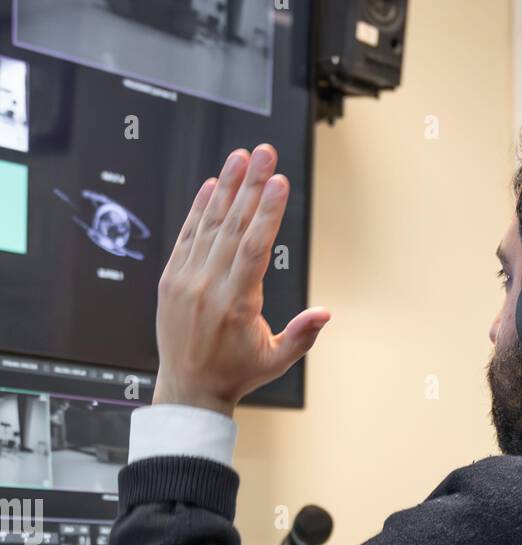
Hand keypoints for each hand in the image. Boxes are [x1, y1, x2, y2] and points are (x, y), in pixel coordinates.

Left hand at [153, 144, 329, 415]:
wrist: (188, 389)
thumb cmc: (236, 373)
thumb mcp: (276, 360)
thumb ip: (302, 336)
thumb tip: (324, 313)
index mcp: (236, 305)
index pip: (254, 248)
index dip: (267, 212)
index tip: (278, 181)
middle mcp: (208, 287)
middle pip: (233, 226)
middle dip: (251, 185)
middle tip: (264, 152)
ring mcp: (185, 280)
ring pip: (209, 225)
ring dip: (225, 187)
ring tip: (240, 157)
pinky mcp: (170, 279)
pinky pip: (186, 236)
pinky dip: (198, 210)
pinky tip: (210, 185)